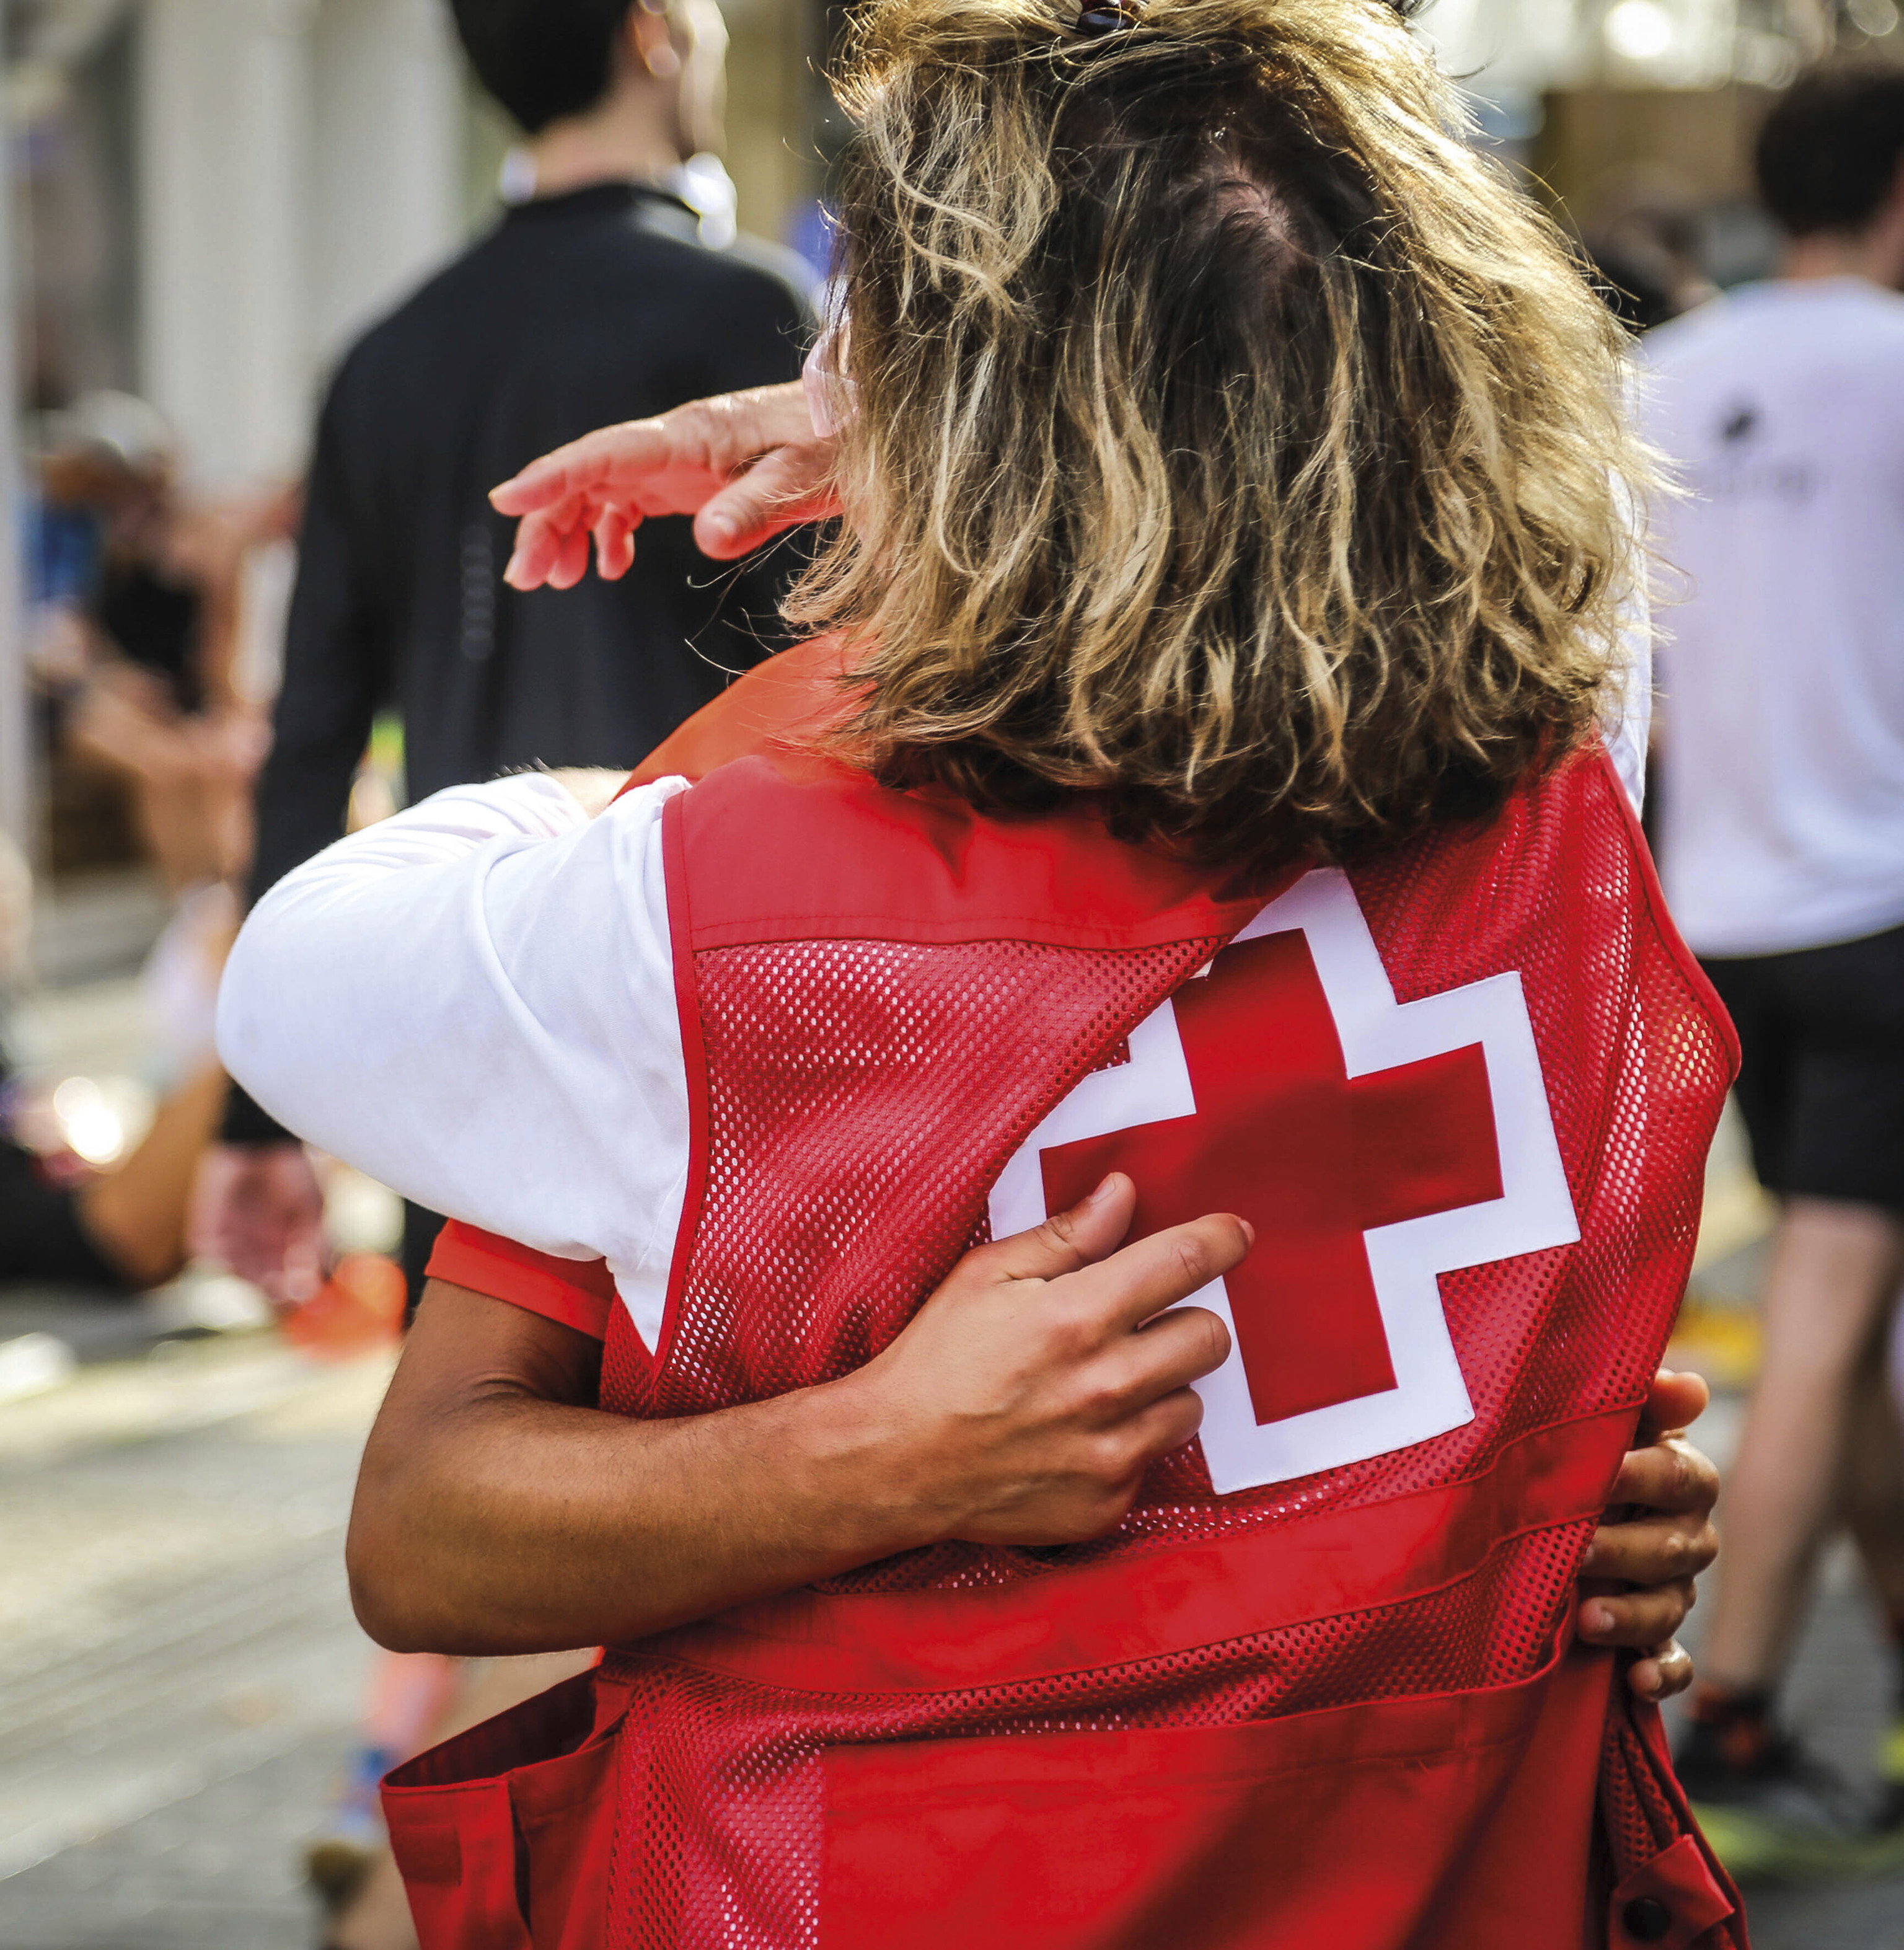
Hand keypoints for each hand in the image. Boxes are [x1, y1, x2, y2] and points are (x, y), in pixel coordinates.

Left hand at [190, 1140, 326, 1308]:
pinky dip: (219, 1254)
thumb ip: (310, 1248)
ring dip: (247, 1273)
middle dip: (267, 1287)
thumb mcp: (312, 1213)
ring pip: (234, 1268)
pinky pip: (207, 1249)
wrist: (265, 1139)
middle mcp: (256, 1245)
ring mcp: (231, 1236)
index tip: (298, 1296)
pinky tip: (234, 1252)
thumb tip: (309, 1288)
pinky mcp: (207, 1225)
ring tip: (264, 1269)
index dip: (288, 1291)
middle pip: (257, 1279)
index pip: (283, 1280)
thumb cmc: (295, 1173)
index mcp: (283, 1245)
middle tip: (278, 1288)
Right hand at [490, 381, 837, 589]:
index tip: (506, 501)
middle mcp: (672, 442)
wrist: (860, 424)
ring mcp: (677, 460)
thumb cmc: (836, 444)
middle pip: (588, 477)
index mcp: (690, 436)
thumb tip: (707, 538)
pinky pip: (631, 503)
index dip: (552, 477)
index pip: (604, 453)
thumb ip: (754, 508)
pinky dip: (609, 534)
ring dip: (569, 532)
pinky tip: (608, 568)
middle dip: (547, 522)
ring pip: (601, 492)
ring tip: (552, 581)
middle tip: (526, 578)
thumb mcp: (803, 480)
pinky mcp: (689, 478)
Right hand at [847, 1174, 1244, 1548]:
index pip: (1184, 1264)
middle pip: (1210, 1339)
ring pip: (1190, 1405)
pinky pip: (1152, 1462)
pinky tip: (1078, 1435)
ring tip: (1103, 1384)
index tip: (1234, 1235)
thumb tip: (1124, 1193)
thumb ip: (1066, 1235)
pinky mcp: (1106, 1504)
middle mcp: (1107, 1386)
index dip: (1220, 1242)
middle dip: (1185, 1321)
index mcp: (1079, 1317)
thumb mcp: (987, 1275)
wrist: (893, 1461)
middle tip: (1143, 1324)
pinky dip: (1128, 1444)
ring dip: (1160, 1388)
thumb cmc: (935, 1358)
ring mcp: (1111, 1453)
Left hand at [1576, 1368, 1719, 1701]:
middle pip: (1673, 1547)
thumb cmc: (1580, 1447)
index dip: (1640, 1476)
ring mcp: (1673, 1589)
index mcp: (1678, 1477)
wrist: (1549, 1507)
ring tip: (1586, 1618)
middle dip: (1623, 1550)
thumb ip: (1644, 1402)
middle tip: (1576, 1552)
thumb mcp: (1607, 1420)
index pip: (1678, 1476)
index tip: (1600, 1473)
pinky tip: (1634, 1681)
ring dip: (1631, 1616)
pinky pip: (1674, 1664)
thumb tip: (1687, 1385)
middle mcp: (1685, 1534)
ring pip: (1670, 1607)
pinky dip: (1659, 1675)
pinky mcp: (1655, 1639)